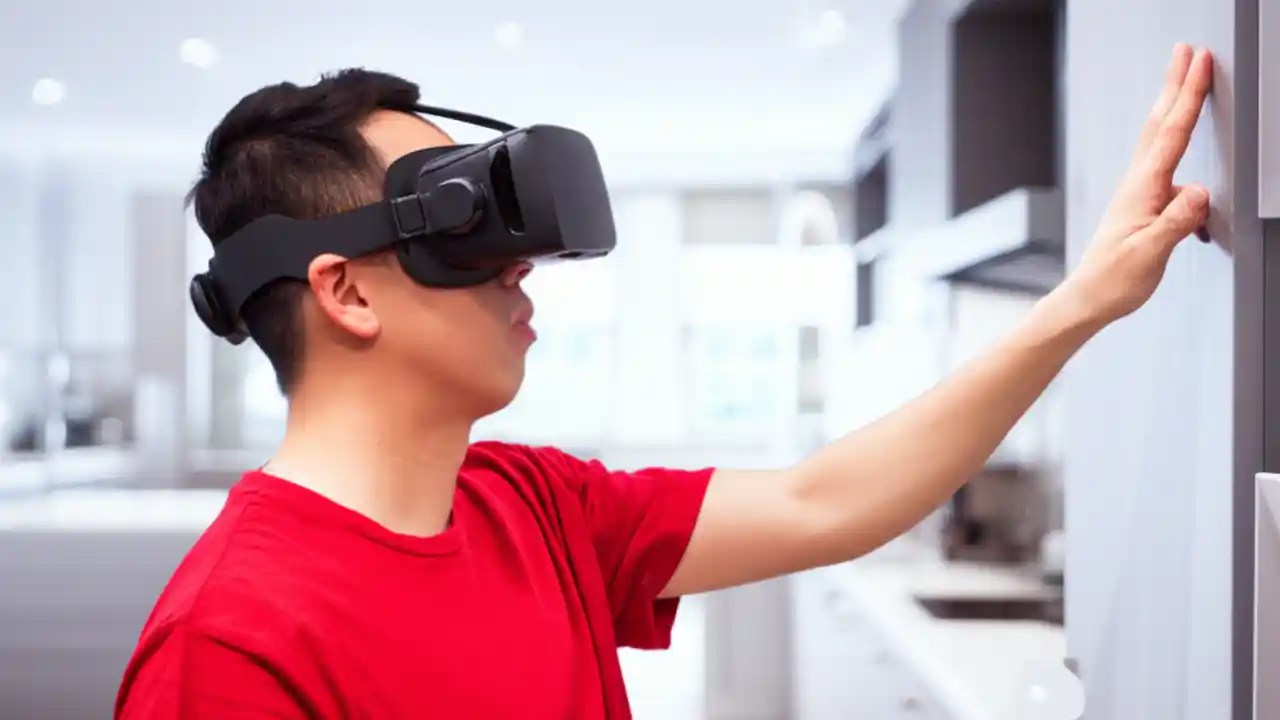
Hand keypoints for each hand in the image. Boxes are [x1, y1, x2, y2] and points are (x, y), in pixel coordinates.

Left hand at [1058, 43, 1213, 326]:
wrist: (1087, 298)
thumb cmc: (1113, 280)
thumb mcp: (1150, 254)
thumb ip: (1176, 222)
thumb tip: (1199, 191)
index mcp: (1142, 189)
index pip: (1173, 133)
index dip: (1188, 94)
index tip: (1199, 62)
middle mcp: (1137, 184)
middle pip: (1161, 124)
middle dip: (1175, 85)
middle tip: (1186, 51)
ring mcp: (1138, 192)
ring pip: (1161, 141)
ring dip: (1174, 109)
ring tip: (1184, 83)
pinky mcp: (1141, 205)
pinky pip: (1167, 170)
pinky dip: (1177, 150)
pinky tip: (1190, 172)